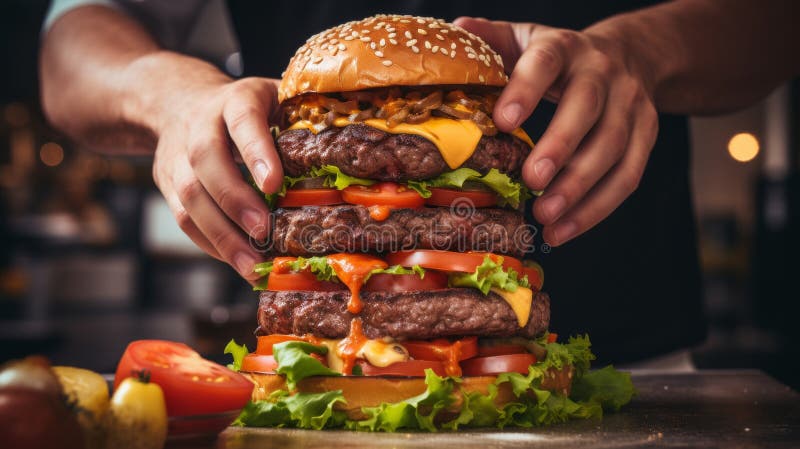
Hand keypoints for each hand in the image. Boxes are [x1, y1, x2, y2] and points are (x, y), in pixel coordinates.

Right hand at [152, 77, 283, 281]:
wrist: (179, 101)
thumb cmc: (248, 108)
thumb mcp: (274, 98)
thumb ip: (301, 121)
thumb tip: (345, 158)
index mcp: (236, 100)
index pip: (243, 121)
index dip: (256, 152)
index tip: (274, 185)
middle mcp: (200, 124)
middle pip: (206, 160)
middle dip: (235, 200)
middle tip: (263, 231)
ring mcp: (177, 154)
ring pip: (189, 196)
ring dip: (221, 234)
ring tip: (251, 264)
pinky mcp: (166, 181)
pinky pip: (183, 217)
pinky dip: (209, 242)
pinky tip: (236, 260)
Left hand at [455, 17, 658, 245]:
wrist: (630, 55)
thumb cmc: (559, 57)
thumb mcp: (525, 39)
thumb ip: (491, 40)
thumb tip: (458, 31)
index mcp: (564, 48)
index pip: (546, 63)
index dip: (526, 89)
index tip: (503, 121)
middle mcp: (604, 73)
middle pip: (588, 108)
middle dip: (560, 147)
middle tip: (530, 181)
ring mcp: (631, 105)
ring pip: (613, 148)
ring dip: (580, 188)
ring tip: (546, 218)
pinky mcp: (646, 135)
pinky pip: (628, 176)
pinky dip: (597, 209)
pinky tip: (564, 231)